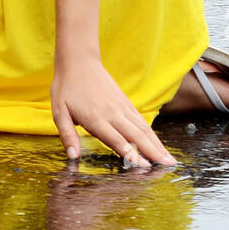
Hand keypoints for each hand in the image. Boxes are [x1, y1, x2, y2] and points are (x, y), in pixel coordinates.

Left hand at [51, 55, 177, 168]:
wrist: (79, 62)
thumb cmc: (66, 89)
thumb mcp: (59, 113)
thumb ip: (67, 136)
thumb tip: (73, 157)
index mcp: (95, 118)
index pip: (117, 140)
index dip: (132, 155)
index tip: (145, 167)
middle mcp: (113, 113)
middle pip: (137, 136)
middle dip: (153, 152)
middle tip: (168, 166)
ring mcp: (122, 107)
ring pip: (143, 128)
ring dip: (157, 144)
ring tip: (169, 158)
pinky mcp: (125, 102)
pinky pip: (141, 120)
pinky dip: (152, 133)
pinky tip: (159, 143)